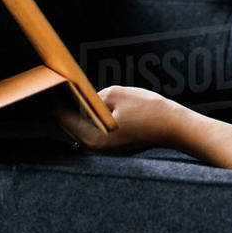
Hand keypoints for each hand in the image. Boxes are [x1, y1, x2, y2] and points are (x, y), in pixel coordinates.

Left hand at [53, 85, 180, 154]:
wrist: (175, 127)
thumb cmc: (149, 111)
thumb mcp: (116, 94)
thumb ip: (94, 96)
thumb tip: (83, 97)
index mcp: (92, 137)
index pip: (63, 117)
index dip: (58, 98)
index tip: (56, 84)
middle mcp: (95, 147)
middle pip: (70, 124)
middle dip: (68, 104)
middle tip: (66, 86)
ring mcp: (104, 148)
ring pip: (83, 126)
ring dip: (80, 110)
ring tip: (79, 92)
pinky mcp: (113, 146)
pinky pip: (95, 129)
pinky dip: (92, 117)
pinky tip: (96, 104)